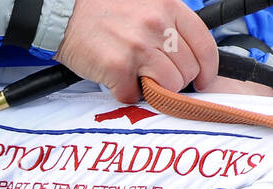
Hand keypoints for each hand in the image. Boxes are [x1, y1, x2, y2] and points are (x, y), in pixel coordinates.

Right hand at [56, 0, 219, 102]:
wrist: (65, 13)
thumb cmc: (103, 10)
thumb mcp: (146, 3)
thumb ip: (170, 23)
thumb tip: (189, 53)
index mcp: (169, 7)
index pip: (204, 45)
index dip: (208, 69)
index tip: (203, 80)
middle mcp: (157, 25)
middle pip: (187, 71)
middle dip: (175, 79)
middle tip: (157, 75)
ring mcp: (138, 48)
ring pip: (168, 86)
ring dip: (155, 89)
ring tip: (138, 77)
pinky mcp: (118, 68)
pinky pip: (135, 96)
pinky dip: (127, 93)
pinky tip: (117, 79)